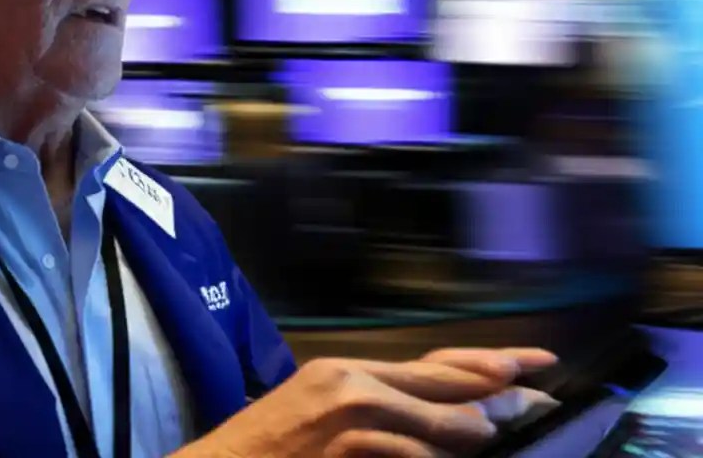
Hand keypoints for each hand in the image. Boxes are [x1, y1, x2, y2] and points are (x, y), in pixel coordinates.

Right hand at [175, 347, 557, 457]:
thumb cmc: (268, 448)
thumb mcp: (320, 408)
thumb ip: (379, 405)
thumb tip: (441, 411)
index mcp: (347, 371)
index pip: (437, 362)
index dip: (493, 362)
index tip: (538, 363)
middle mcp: (354, 386)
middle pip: (452, 387)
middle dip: (504, 400)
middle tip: (542, 403)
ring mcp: (353, 423)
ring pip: (446, 430)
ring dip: (474, 440)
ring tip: (494, 441)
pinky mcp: (348, 452)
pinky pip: (416, 457)